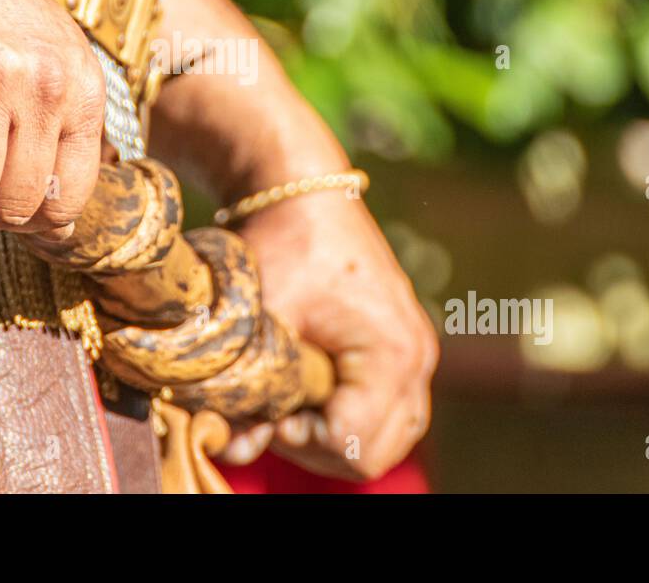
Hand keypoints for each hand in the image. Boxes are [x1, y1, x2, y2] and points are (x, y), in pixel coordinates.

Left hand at [219, 189, 438, 479]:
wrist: (303, 193)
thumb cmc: (284, 245)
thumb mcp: (260, 314)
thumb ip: (247, 386)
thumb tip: (232, 445)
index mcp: (391, 353)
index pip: (354, 445)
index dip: (301, 441)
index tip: (265, 409)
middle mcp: (417, 359)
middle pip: (375, 454)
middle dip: (316, 447)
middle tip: (272, 412)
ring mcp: (416, 356)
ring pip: (386, 439)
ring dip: (332, 438)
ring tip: (288, 403)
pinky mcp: (402, 349)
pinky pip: (388, 412)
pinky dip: (347, 417)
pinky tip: (304, 392)